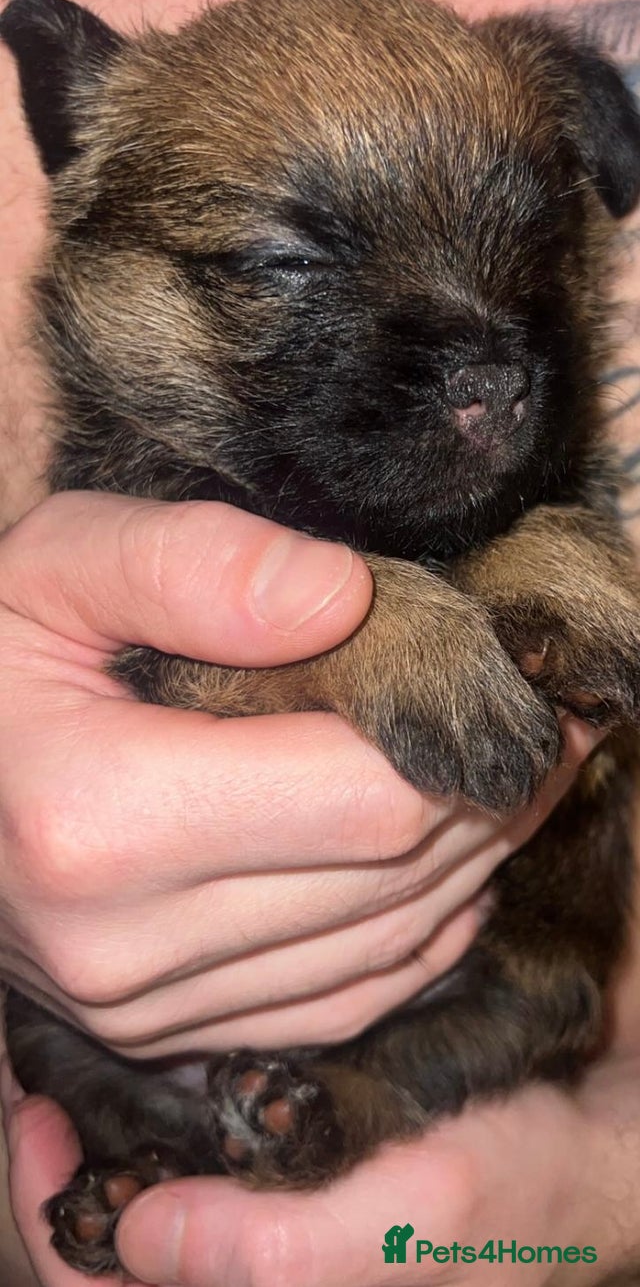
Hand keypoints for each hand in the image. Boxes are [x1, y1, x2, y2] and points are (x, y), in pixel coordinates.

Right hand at [2, 490, 592, 1058]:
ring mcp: (145, 1008)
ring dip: (469, 861)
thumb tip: (345, 599)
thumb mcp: (56, 565)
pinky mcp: (164, 1032)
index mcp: (100, 820)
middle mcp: (125, 945)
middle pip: (392, 879)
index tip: (519, 675)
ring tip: (511, 780)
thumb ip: (192, 564)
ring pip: (383, 948)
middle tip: (542, 721)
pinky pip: (342, 1001)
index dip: (469, 739)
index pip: (366, 799)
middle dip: (490, 795)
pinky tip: (450, 870)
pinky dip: (418, 936)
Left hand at [4, 1044, 637, 1286]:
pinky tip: (142, 1089)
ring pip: (137, 1239)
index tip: (37, 1120)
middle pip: (109, 1273)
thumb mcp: (419, 1217)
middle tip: (39, 1090)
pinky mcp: (284, 1222)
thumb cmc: (513, 1191)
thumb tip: (137, 1235)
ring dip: (89, 1164)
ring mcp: (269, 1261)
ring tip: (73, 1082)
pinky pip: (188, 1202)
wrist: (578, 1161)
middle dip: (56, 1188)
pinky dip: (144, 1149)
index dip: (52, 1221)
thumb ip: (284, 1254)